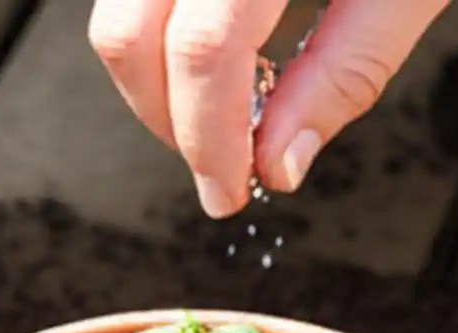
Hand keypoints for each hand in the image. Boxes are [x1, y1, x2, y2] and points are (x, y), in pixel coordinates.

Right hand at [87, 0, 448, 217]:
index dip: (206, 136)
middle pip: (128, 32)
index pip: (205, 46)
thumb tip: (277, 162)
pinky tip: (207, 53)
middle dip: (164, 119)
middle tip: (216, 162)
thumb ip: (343, 73)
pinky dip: (154, 34)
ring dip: (152, 80)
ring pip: (113, 10)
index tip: (227, 190)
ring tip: (218, 109)